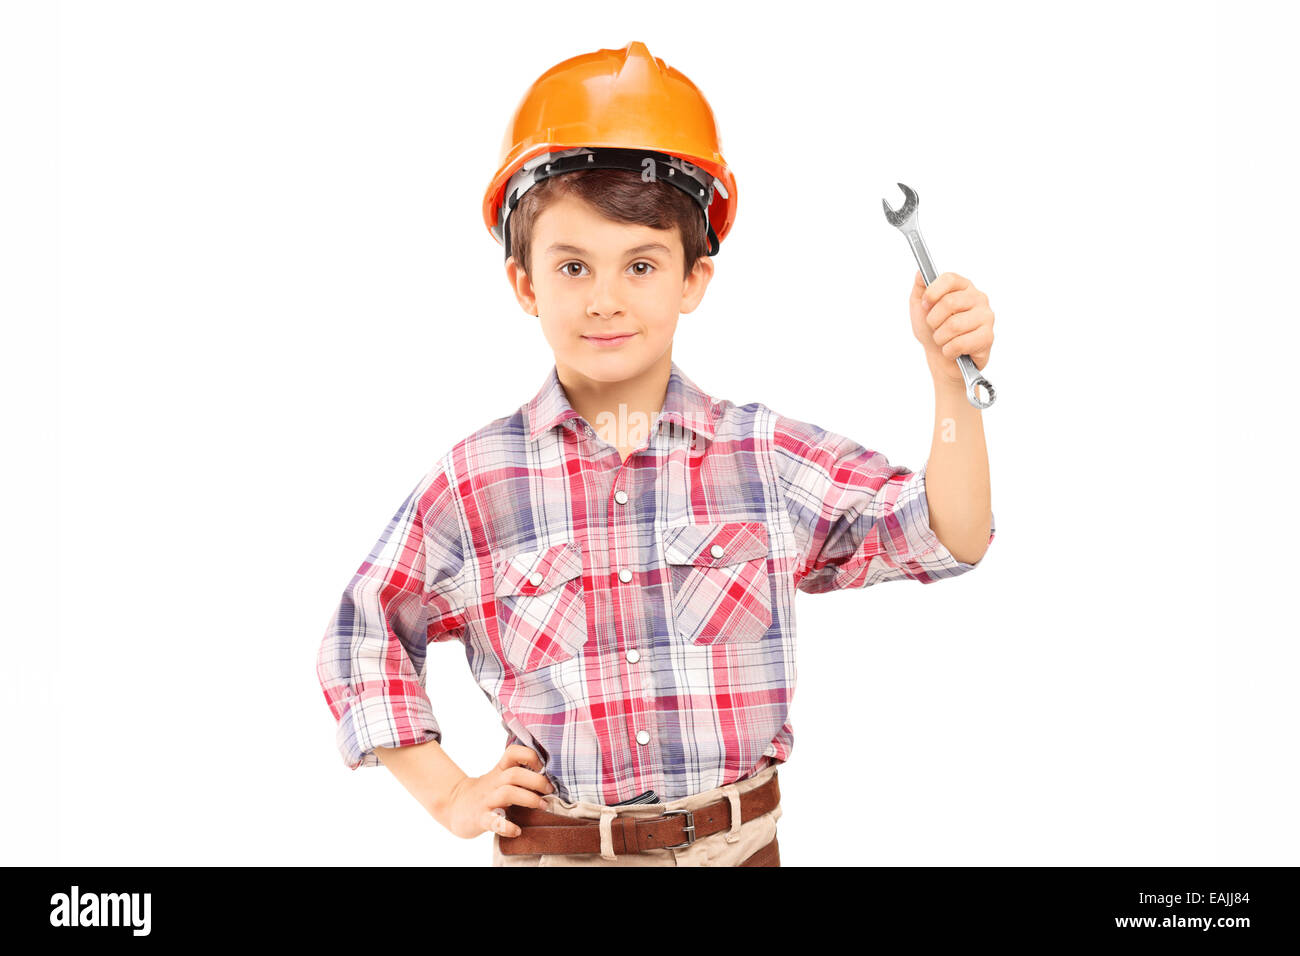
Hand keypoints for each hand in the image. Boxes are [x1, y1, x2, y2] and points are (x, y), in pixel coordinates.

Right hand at [442, 745, 554, 839]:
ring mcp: (486, 800)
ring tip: (543, 806)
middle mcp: (493, 782)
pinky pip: (493, 821)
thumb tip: (551, 776)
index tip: (543, 766)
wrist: (456, 806)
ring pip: (507, 793)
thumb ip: (520, 773)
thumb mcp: (500, 777)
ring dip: (529, 799)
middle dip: (537, 781)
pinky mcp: (480, 818)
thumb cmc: (487, 792)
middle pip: (515, 774)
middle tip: (550, 790)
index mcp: (499, 770)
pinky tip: (517, 831)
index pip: (513, 753)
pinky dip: (507, 827)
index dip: (530, 756)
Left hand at [908, 270, 994, 386]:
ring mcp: (986, 317)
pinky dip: (949, 350)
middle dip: (933, 320)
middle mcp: (978, 298)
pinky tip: (953, 350)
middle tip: (935, 327)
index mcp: (963, 287)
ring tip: (944, 340)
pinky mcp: (988, 337)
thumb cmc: (932, 330)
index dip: (932, 292)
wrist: (941, 357)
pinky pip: (960, 343)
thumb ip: (920, 287)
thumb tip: (920, 273)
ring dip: (940, 338)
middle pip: (949, 303)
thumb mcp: (919, 306)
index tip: (925, 305)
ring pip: (953, 325)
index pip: (949, 279)